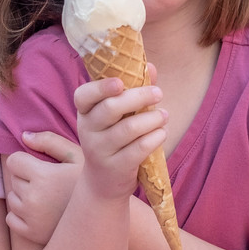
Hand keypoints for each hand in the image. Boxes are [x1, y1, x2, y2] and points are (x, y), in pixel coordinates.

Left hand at [5, 131, 81, 244]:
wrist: (103, 216)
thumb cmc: (92, 181)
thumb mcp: (77, 155)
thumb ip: (50, 141)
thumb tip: (24, 136)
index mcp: (44, 176)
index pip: (13, 161)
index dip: (25, 160)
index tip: (39, 165)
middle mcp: (33, 198)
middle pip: (13, 179)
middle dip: (26, 178)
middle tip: (49, 182)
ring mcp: (31, 218)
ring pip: (12, 199)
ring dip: (23, 196)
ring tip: (47, 196)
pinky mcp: (31, 234)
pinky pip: (11, 219)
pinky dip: (20, 215)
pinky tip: (40, 212)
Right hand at [72, 74, 166, 202]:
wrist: (104, 183)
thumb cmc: (114, 138)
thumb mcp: (117, 115)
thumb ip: (133, 88)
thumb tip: (150, 66)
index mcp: (85, 112)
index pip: (83, 95)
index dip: (101, 87)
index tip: (121, 82)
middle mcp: (87, 130)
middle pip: (111, 108)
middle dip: (139, 97)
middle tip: (159, 93)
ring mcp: (99, 150)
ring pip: (128, 129)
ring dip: (152, 118)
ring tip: (164, 115)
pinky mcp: (116, 168)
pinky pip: (139, 149)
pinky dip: (155, 137)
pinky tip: (162, 133)